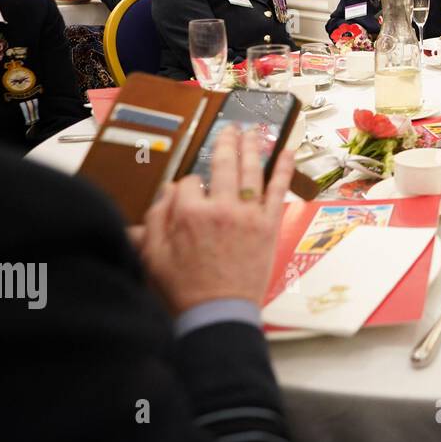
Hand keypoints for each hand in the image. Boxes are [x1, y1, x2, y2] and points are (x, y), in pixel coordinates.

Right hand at [134, 126, 294, 315]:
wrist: (219, 313)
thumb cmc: (184, 289)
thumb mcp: (153, 256)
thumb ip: (156, 220)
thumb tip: (167, 192)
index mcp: (189, 213)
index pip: (189, 182)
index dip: (188, 186)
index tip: (190, 193)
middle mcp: (221, 207)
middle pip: (223, 164)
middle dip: (226, 143)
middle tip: (230, 128)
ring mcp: (248, 215)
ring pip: (251, 170)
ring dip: (252, 146)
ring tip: (254, 129)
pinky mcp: (269, 225)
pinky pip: (278, 190)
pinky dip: (283, 168)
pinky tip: (287, 150)